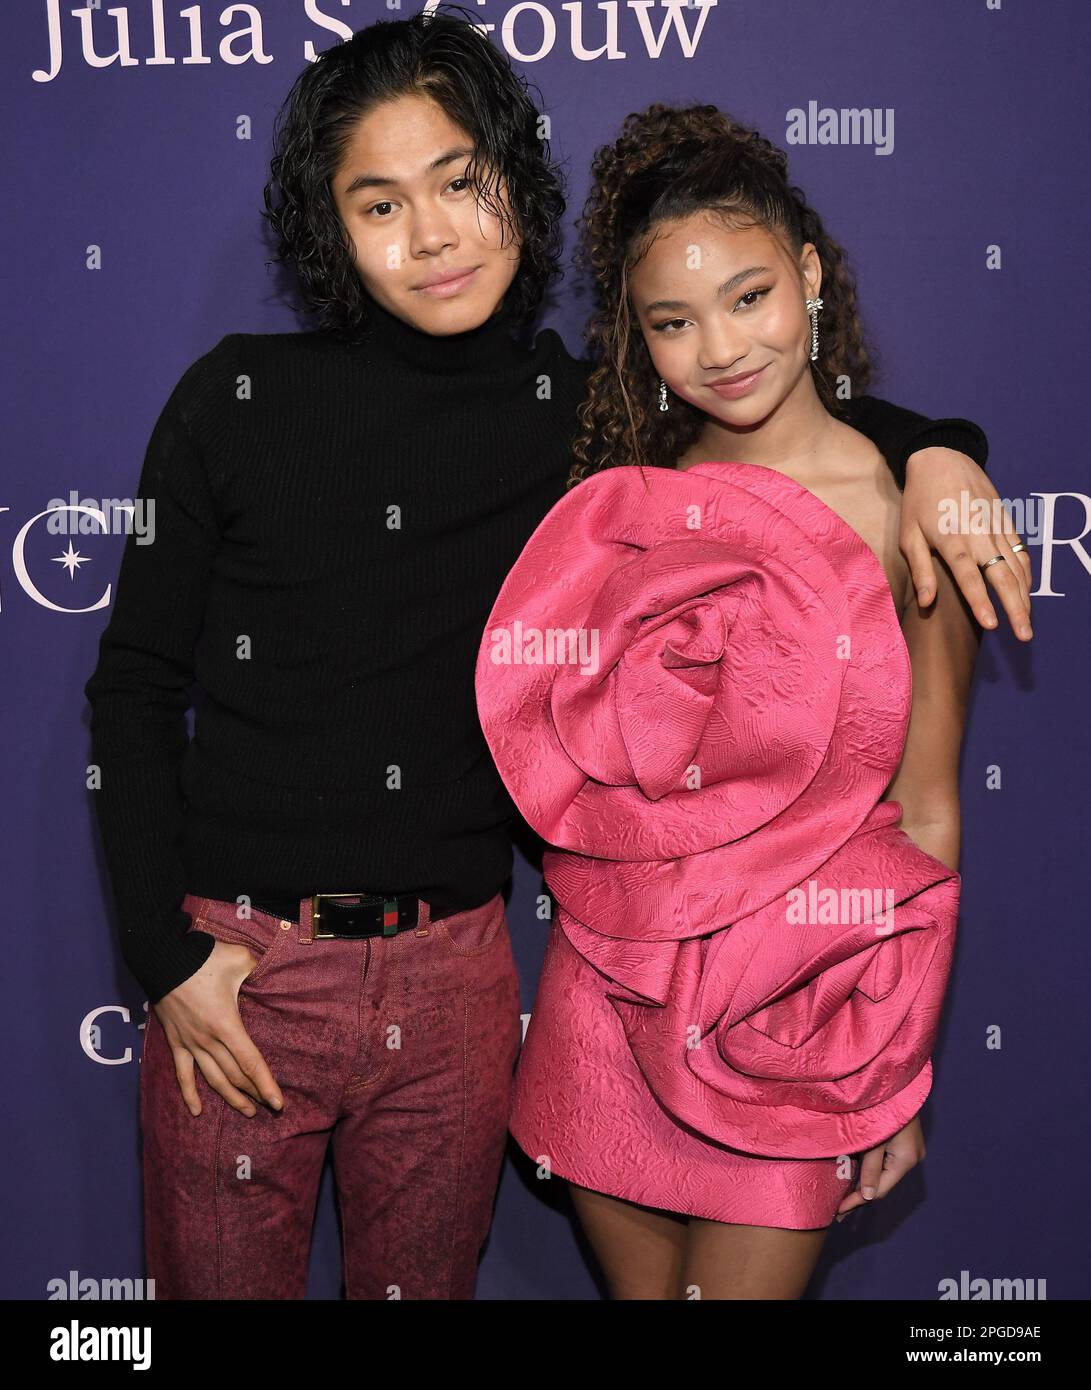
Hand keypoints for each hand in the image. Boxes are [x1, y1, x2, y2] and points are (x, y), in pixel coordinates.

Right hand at [152, 940, 283, 1118]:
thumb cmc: (204, 959)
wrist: (163, 959)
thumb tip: (273, 972)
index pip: (250, 1062)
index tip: (278, 1103)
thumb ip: (260, 969)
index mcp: (226, 1024)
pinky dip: (190, 1093)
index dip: (266, 1084)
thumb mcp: (241, 959)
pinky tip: (197, 1111)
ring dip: (231, 1097)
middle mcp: (208, 1040)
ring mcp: (190, 1043)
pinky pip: (183, 1073)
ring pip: (213, 1079)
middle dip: (254, 1093)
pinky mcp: (176, 1041)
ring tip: (248, 1111)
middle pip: (235, 1075)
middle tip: (270, 1107)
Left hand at [835, 1115, 924, 1219]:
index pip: (879, 1190)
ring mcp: (910, 1151)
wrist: (898, 1081)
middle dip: (859, 1196)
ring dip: (864, 1184)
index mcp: (906, 1160)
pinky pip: (885, 1163)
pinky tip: (856, 1177)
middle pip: (882, 1184)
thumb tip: (867, 1197)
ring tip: (843, 1198)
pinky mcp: (904, 1143)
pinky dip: (870, 1171)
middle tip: (838, 1211)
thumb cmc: (883, 1106)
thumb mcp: (873, 1138)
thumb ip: (870, 1167)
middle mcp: (912, 1159)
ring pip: (884, 1174)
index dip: (857, 1201)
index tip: (838, 1211)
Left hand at [900, 447, 1032, 640]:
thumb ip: (919, 570)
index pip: (970, 578)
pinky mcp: (1005, 519)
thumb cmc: (919, 500)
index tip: (992, 625)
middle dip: (1015, 608)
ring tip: (1027, 622)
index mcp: (952, 539)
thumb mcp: (908, 534)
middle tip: (1024, 635)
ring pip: (1017, 565)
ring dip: (1025, 595)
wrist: (942, 458)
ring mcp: (996, 526)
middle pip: (1003, 576)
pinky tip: (1027, 590)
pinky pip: (1020, 549)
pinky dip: (1026, 572)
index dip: (981, 602)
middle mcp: (979, 534)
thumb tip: (927, 602)